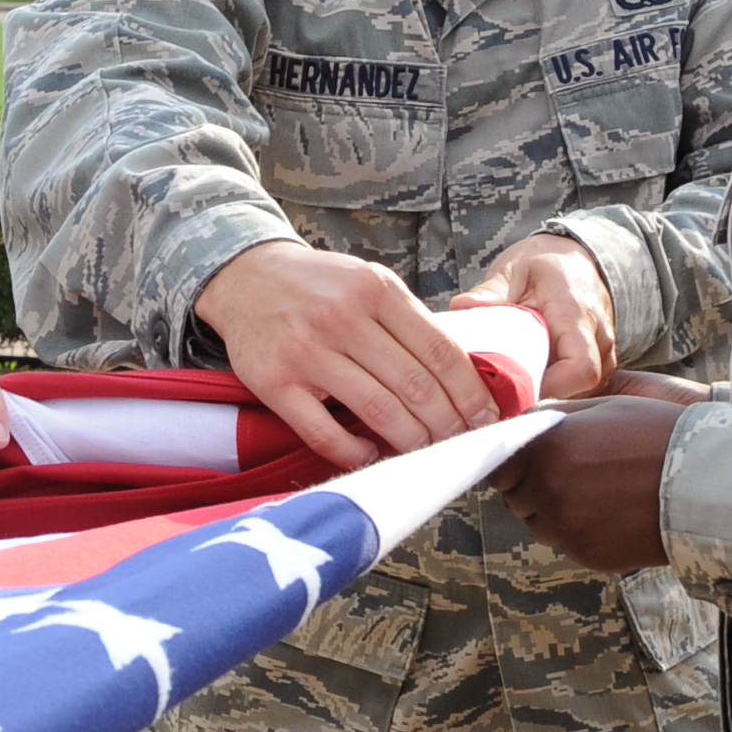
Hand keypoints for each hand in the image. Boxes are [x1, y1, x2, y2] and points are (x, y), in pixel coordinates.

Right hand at [192, 240, 498, 469]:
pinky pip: (324, 433)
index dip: (471, 392)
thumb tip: (461, 376)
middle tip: (462, 443)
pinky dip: (356, 452)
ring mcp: (306, 350)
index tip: (487, 418)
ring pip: (378, 411)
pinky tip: (372, 454)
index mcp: (376, 289)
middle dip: (448, 424)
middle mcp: (343, 317)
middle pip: (415, 385)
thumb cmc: (317, 286)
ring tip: (424, 452)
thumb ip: (408, 322)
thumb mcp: (368, 282)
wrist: (244, 277)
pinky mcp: (274, 382)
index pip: (441, 351)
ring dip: (411, 441)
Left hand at [451, 232, 616, 397]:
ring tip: (521, 379)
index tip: (517, 388)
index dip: (551, 388)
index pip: (580, 368)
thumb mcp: (513, 270)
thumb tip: (461, 307)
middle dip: (547, 394)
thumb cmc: (543, 263)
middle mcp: (600, 334)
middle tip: (509, 389)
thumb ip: (490, 292)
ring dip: (555, 391)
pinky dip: (563, 388)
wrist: (574, 257)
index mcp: (576, 312)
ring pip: (587, 390)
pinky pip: (588, 386)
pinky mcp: (604, 360)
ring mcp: (606, 349)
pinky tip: (537, 377)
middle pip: (584, 387)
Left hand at [490, 385, 692, 571]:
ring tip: (595, 495)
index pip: (500, 466)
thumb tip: (525, 427)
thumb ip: (555, 418)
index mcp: (547, 448)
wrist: (706, 485)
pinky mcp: (588, 554)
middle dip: (533, 488)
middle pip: (516, 498)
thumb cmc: (658, 435)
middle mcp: (548, 490)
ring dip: (553, 512)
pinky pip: (569, 544)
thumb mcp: (603, 408)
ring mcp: (567, 526)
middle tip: (570, 477)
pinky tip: (612, 515)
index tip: (529, 461)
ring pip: (540, 525)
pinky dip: (581, 533)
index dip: (513, 464)